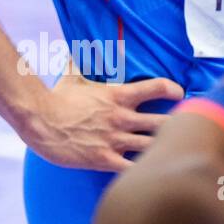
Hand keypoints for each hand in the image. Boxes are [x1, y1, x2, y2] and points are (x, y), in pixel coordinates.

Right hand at [25, 58, 184, 171]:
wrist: (39, 120)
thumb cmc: (55, 99)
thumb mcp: (71, 78)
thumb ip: (79, 65)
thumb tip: (74, 50)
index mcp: (118, 96)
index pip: (156, 88)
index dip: (173, 90)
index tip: (180, 93)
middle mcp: (121, 117)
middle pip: (164, 123)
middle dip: (177, 126)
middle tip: (183, 129)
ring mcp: (115, 140)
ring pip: (154, 146)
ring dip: (164, 149)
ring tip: (173, 152)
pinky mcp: (105, 159)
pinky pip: (133, 168)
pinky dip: (144, 170)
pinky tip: (151, 172)